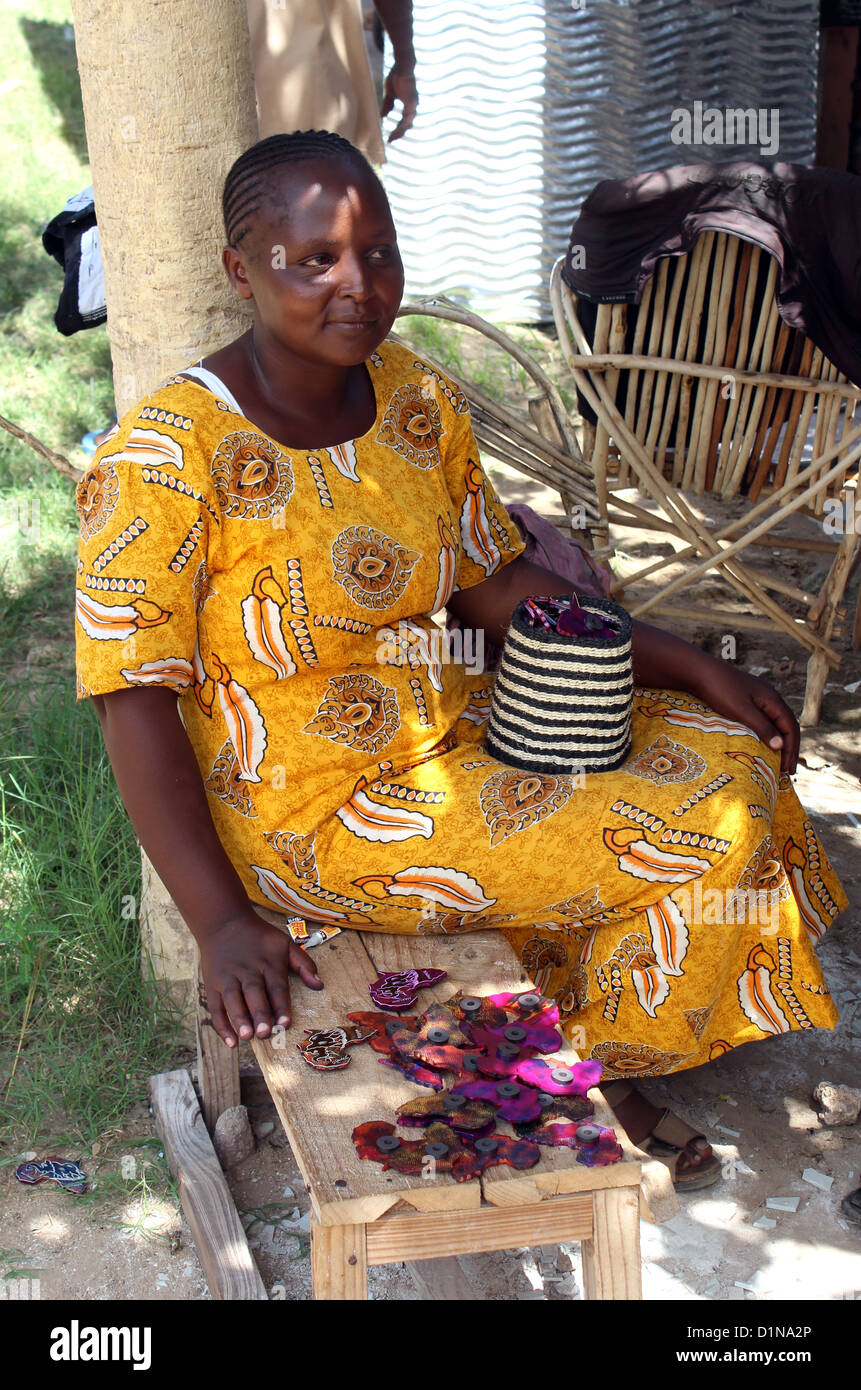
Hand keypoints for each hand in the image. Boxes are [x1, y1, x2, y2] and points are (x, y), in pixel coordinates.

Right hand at [199, 910, 323, 1047]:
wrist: (225, 923)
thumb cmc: (259, 937)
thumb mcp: (285, 943)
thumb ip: (303, 964)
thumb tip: (319, 985)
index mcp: (268, 963)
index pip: (276, 987)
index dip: (281, 1005)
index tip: (286, 1023)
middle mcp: (248, 971)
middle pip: (254, 993)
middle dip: (259, 1013)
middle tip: (264, 1033)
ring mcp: (228, 978)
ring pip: (233, 999)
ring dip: (239, 1018)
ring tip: (247, 1036)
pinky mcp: (213, 984)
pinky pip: (216, 1007)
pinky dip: (222, 1025)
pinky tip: (231, 1041)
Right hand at [381, 64, 417, 140]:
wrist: (402, 66)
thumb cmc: (396, 76)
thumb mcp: (390, 94)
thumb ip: (388, 105)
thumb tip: (383, 116)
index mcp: (409, 104)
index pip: (404, 120)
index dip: (398, 128)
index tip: (390, 135)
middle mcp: (413, 106)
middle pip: (407, 125)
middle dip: (399, 133)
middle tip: (391, 140)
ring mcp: (413, 105)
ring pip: (407, 124)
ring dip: (400, 132)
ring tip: (392, 138)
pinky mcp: (411, 103)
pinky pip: (407, 119)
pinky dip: (401, 126)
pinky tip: (396, 130)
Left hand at [693, 661, 799, 775]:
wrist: (699, 671)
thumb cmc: (720, 690)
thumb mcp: (741, 711)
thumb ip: (762, 727)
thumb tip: (781, 746)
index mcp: (773, 699)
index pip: (791, 727)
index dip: (791, 748)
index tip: (787, 769)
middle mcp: (770, 698)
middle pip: (787, 725)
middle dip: (789, 748)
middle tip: (787, 771)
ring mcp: (759, 698)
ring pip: (777, 723)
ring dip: (780, 742)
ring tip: (779, 762)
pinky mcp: (748, 700)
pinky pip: (765, 720)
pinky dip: (769, 734)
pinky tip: (764, 745)